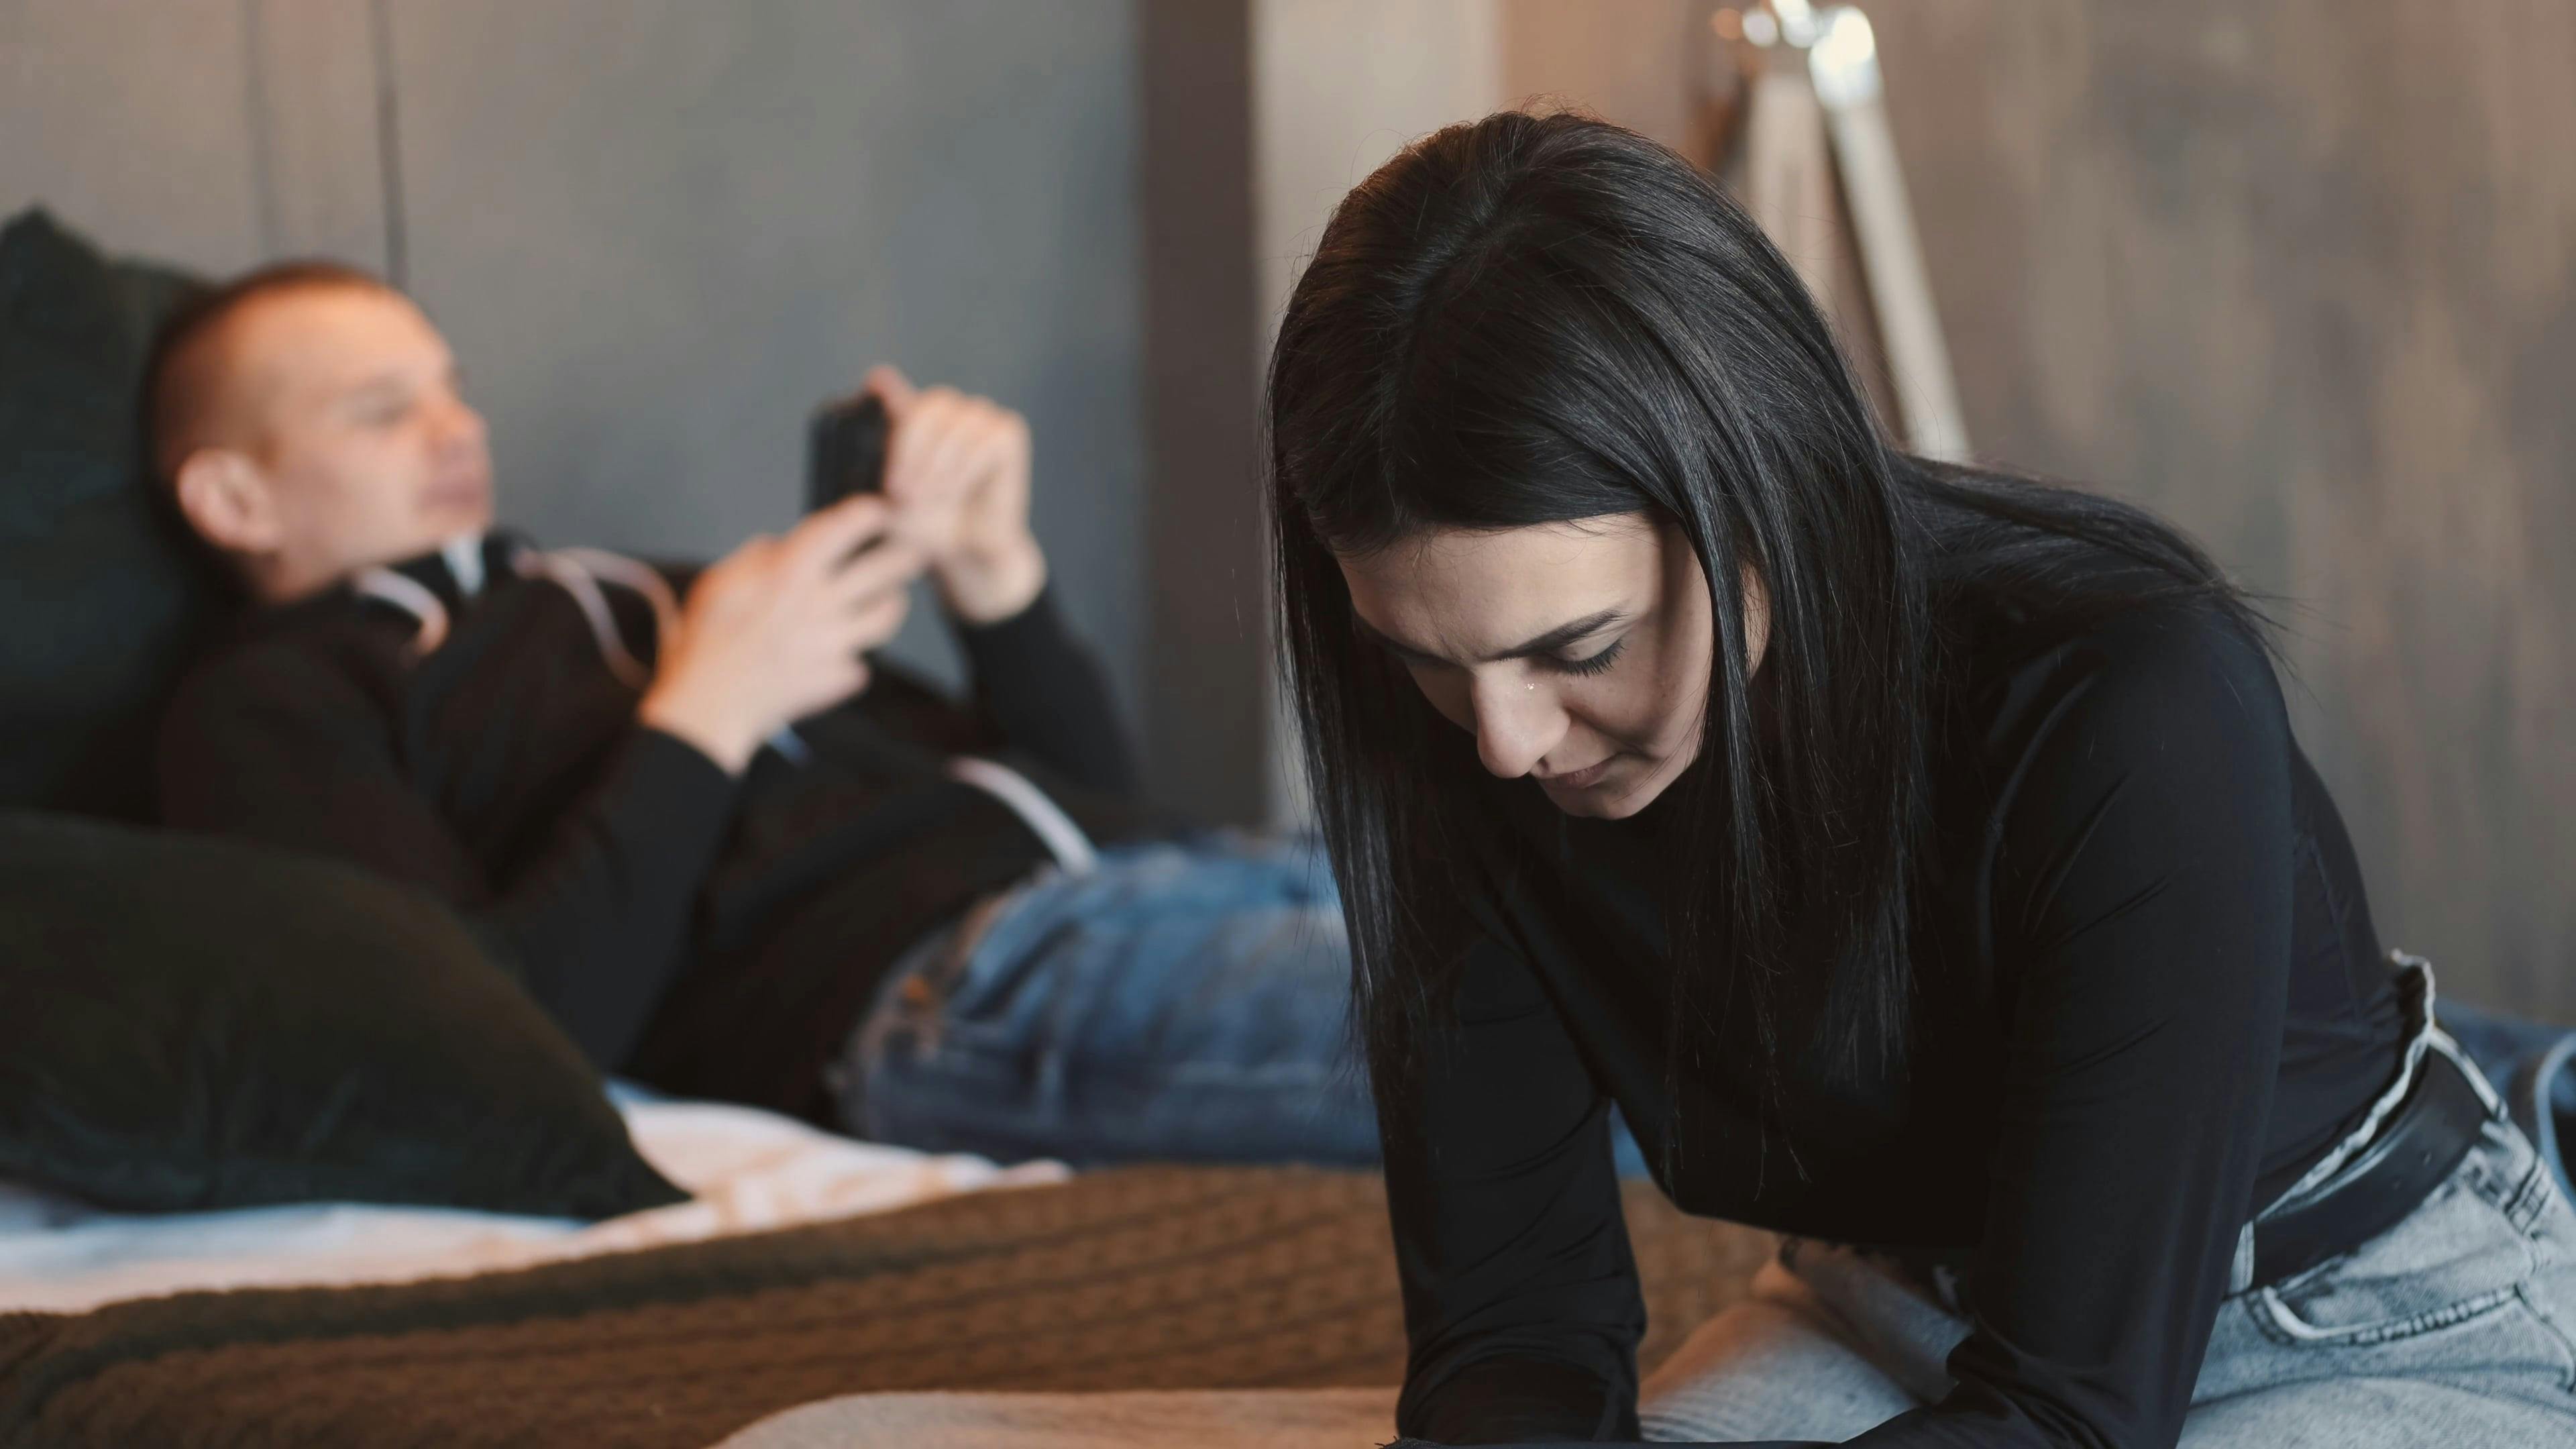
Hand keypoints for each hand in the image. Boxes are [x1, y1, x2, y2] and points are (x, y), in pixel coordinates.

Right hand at [638, 495, 922, 772]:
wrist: (710, 706)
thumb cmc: (707, 644)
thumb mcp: (720, 581)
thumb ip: (758, 556)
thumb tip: (783, 543)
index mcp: (790, 573)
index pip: (846, 527)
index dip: (871, 513)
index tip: (879, 511)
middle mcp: (821, 604)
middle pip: (887, 568)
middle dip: (906, 554)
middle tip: (909, 551)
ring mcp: (835, 643)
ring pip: (888, 615)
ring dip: (892, 603)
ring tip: (889, 598)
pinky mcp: (840, 677)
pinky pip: (861, 661)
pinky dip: (852, 656)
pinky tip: (838, 653)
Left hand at [866, 365, 1046, 623]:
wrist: (966, 551)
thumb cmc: (928, 524)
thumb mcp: (892, 497)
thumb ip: (881, 459)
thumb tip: (876, 397)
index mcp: (914, 418)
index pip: (890, 386)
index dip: (886, 394)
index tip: (876, 406)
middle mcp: (947, 410)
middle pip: (927, 407)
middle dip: (911, 451)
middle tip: (902, 492)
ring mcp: (980, 417)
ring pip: (957, 422)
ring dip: (939, 464)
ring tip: (930, 497)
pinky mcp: (1008, 431)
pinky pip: (987, 437)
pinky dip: (968, 467)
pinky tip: (957, 490)